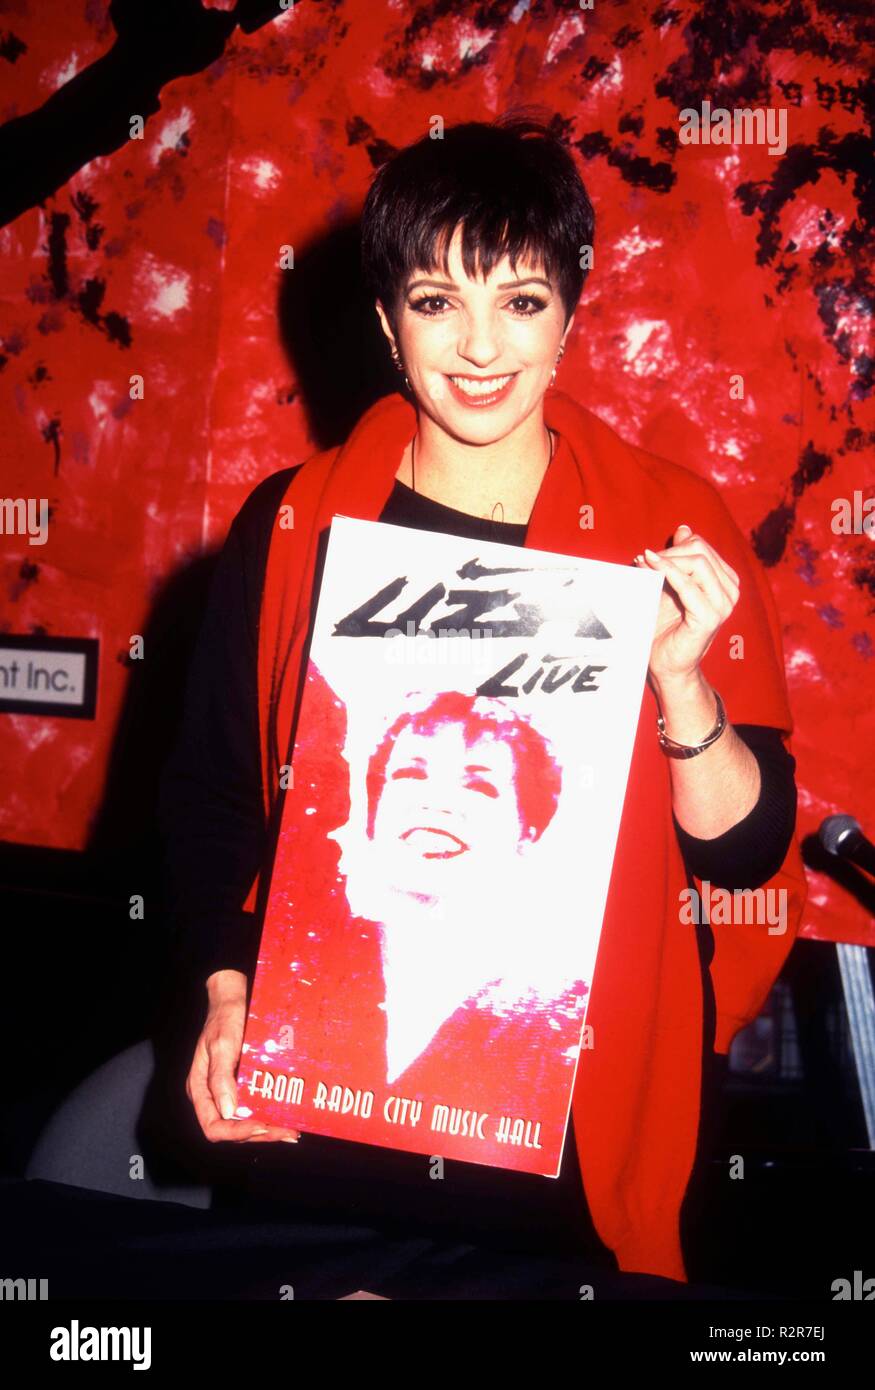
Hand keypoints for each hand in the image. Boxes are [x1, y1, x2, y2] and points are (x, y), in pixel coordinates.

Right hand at [186, 969, 299, 1144]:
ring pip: (245, 1121)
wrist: (233, 998)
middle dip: (260, 1134)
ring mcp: (228, 1091)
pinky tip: (287, 1118)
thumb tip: (228, 1111)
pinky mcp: (243, 1085)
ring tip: (292, 1131)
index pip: (213, 1126)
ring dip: (268, 1129)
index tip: (261, 1127)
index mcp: (201, 1089)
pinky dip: (269, 1115)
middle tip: (287, 1133)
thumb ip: (221, 1078)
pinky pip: (254, 1107)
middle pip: (232, 1128)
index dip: (236, 1132)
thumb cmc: (224, 1018)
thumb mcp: (222, 1045)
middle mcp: (213, 1095)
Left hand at [634, 524, 739, 687]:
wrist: (665, 664)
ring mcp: (723, 605)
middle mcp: (730, 592)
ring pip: (698, 563)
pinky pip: (688, 586)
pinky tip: (649, 567)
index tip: (648, 555)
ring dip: (666, 561)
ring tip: (643, 564)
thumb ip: (678, 559)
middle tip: (644, 562)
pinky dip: (666, 572)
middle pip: (700, 551)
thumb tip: (685, 528)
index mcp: (725, 582)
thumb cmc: (665, 627)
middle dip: (669, 553)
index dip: (673, 547)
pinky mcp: (709, 618)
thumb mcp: (670, 586)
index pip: (701, 547)